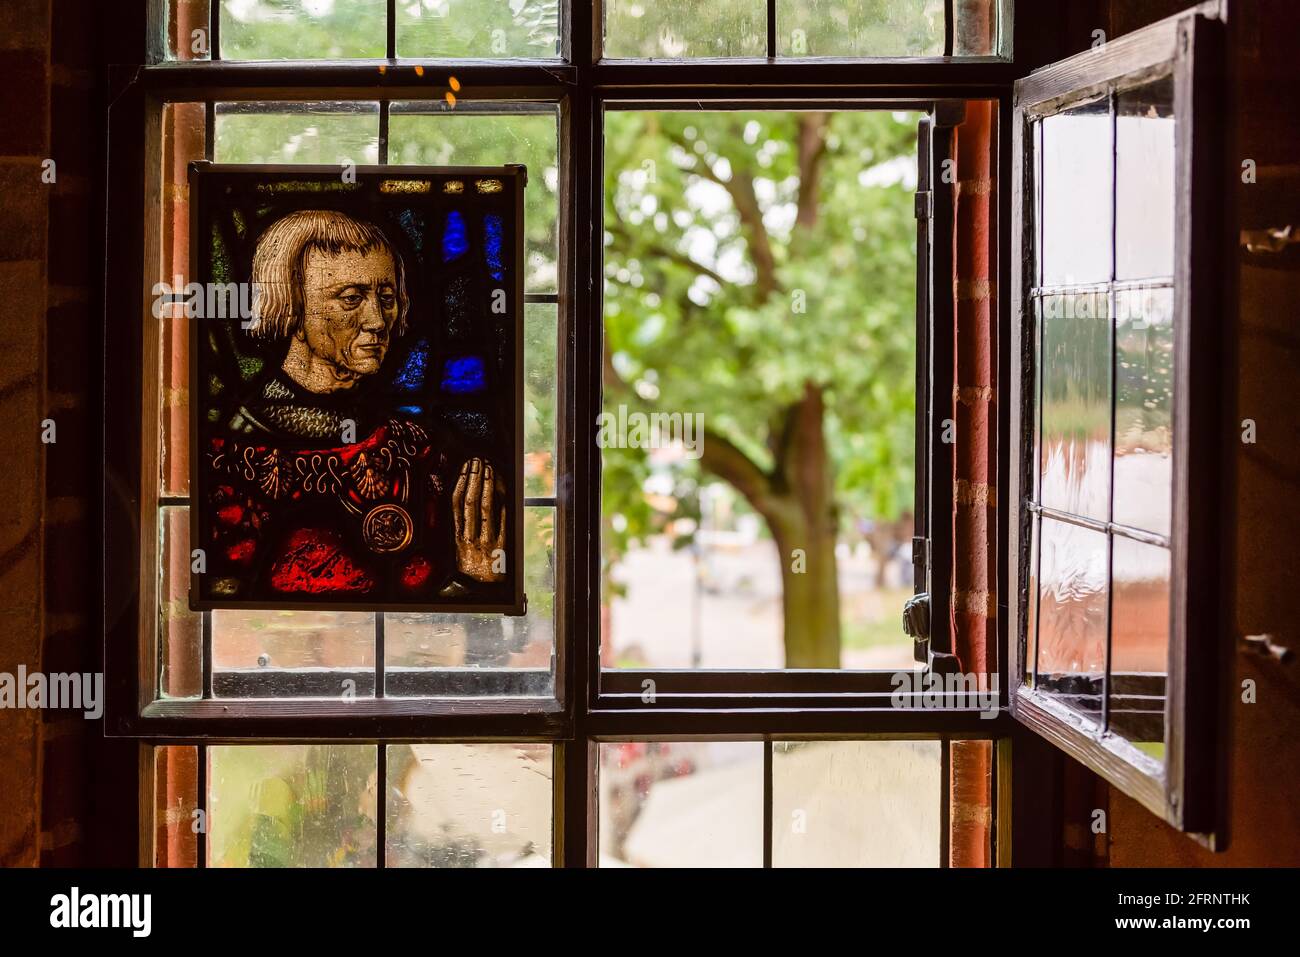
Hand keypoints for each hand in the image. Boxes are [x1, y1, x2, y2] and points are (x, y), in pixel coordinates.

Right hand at [452, 457, 506, 582]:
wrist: (480, 591)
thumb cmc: (469, 569)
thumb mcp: (458, 548)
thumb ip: (460, 527)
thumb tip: (462, 500)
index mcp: (457, 537)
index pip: (456, 505)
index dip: (461, 484)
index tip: (465, 467)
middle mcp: (470, 537)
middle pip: (470, 502)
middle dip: (474, 479)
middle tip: (478, 461)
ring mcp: (486, 541)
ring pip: (485, 509)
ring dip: (488, 486)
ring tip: (490, 468)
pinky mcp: (502, 546)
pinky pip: (502, 521)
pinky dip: (502, 504)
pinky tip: (504, 489)